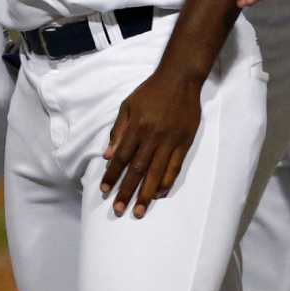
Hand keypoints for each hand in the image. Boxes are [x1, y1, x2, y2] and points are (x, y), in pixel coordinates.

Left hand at [99, 70, 203, 217]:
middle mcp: (153, 137)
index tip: (104, 191)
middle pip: (138, 169)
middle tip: (118, 210)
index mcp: (137, 127)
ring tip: (139, 211)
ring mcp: (170, 141)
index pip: (121, 157)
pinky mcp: (184, 143)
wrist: (180, 79)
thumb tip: (107, 155)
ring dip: (147, 194)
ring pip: (156, 173)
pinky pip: (175, 167)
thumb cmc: (150, 91)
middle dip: (127, 191)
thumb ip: (118, 131)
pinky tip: (159, 194)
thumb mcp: (128, 105)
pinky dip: (167, 182)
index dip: (112, 175)